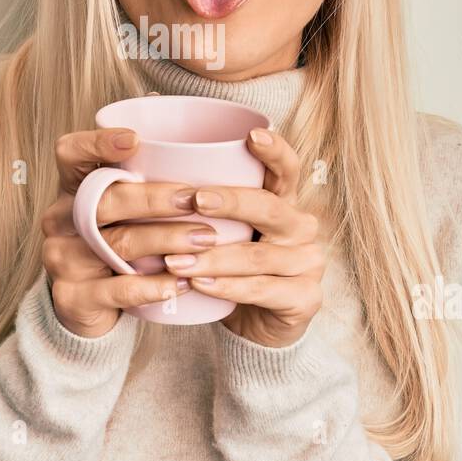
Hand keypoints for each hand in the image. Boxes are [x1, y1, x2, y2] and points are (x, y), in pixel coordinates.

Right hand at [42, 127, 206, 337]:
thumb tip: (170, 108)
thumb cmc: (121, 241)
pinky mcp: (72, 297)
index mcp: (73, 187)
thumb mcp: (125, 204)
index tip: (136, 140)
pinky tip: (183, 283)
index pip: (70, 152)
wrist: (92, 306)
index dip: (98, 143)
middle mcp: (60, 218)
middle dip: (155, 199)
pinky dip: (153, 287)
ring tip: (207, 238)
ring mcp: (61, 258)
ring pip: (116, 245)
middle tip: (196, 198)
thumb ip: (144, 168)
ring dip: (166, 241)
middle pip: (105, 201)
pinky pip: (116, 290)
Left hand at [162, 128, 325, 347]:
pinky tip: (199, 284)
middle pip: (270, 208)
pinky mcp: (306, 298)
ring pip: (259, 255)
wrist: (256, 325)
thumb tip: (153, 154)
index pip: (287, 169)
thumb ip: (205, 202)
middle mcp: (302, 228)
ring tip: (176, 259)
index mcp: (284, 203)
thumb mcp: (222, 231)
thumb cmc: (231, 267)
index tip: (251, 135)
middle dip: (231, 201)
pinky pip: (263, 289)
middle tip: (195, 199)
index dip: (274, 151)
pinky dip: (228, 287)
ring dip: (215, 257)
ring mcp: (308, 263)